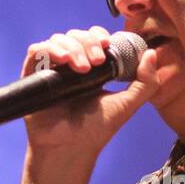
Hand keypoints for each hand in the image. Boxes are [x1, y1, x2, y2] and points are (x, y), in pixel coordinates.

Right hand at [20, 26, 163, 157]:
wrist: (71, 148)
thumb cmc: (97, 130)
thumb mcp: (127, 105)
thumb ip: (146, 83)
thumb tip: (151, 54)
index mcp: (91, 68)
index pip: (92, 38)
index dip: (99, 35)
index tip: (108, 44)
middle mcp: (70, 66)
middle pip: (76, 35)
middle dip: (88, 42)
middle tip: (98, 61)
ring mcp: (51, 70)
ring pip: (58, 40)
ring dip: (72, 46)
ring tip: (83, 67)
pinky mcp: (33, 76)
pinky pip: (37, 50)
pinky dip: (50, 49)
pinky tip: (64, 61)